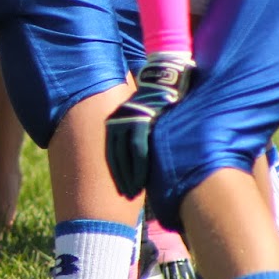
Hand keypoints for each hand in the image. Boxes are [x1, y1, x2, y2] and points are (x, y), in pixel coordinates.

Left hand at [105, 52, 193, 198]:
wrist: (166, 82)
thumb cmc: (157, 103)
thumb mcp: (142, 119)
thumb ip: (137, 134)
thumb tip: (138, 155)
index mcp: (115, 121)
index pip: (112, 152)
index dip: (116, 171)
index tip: (120, 188)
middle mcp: (117, 121)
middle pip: (115, 156)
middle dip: (120, 178)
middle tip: (125, 196)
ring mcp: (128, 121)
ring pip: (125, 156)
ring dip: (129, 177)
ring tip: (132, 194)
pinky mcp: (142, 122)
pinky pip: (138, 150)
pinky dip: (138, 167)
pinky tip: (140, 182)